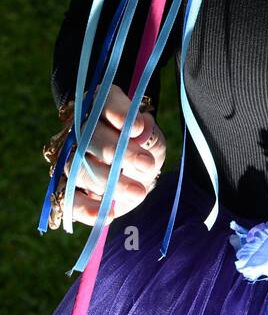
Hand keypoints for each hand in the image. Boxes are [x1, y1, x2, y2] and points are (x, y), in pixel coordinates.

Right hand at [64, 84, 166, 225]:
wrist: (135, 173)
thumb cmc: (143, 148)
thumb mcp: (152, 138)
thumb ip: (149, 134)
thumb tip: (140, 132)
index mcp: (102, 106)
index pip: (103, 100)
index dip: (118, 112)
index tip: (139, 127)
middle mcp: (80, 130)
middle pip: (90, 136)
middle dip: (119, 152)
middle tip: (146, 164)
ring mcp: (70, 160)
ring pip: (79, 168)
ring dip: (109, 182)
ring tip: (138, 192)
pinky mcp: (66, 189)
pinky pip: (68, 199)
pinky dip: (86, 209)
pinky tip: (107, 214)